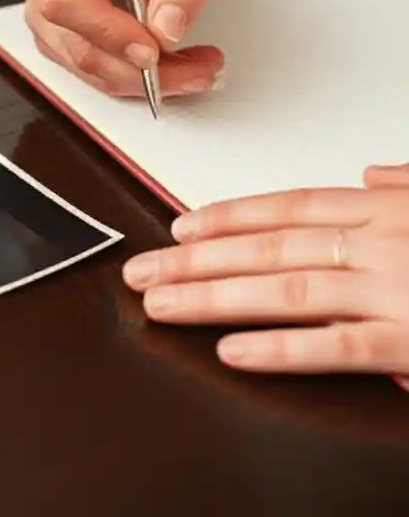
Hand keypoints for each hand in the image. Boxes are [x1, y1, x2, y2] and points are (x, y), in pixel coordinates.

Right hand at [22, 0, 223, 96]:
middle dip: (137, 69)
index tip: (153, 51)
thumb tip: (167, 33)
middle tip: (196, 70)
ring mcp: (41, 8)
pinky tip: (166, 67)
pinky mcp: (54, 36)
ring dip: (139, 79)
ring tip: (193, 68)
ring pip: (82, 65)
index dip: (108, 32)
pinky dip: (130, 78)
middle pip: (75, 42)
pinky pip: (88, 71)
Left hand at [122, 163, 408, 390]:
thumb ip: (407, 190)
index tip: (179, 230)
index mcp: (388, 212)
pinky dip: (281, 348)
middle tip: (142, 272)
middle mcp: (382, 245)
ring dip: (214, 298)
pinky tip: (230, 352)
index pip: (291, 210)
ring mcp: (396, 291)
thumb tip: (369, 174)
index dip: (229, 219)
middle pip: (270, 249)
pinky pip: (337, 346)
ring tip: (161, 306)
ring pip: (287, 292)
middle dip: (195, 261)